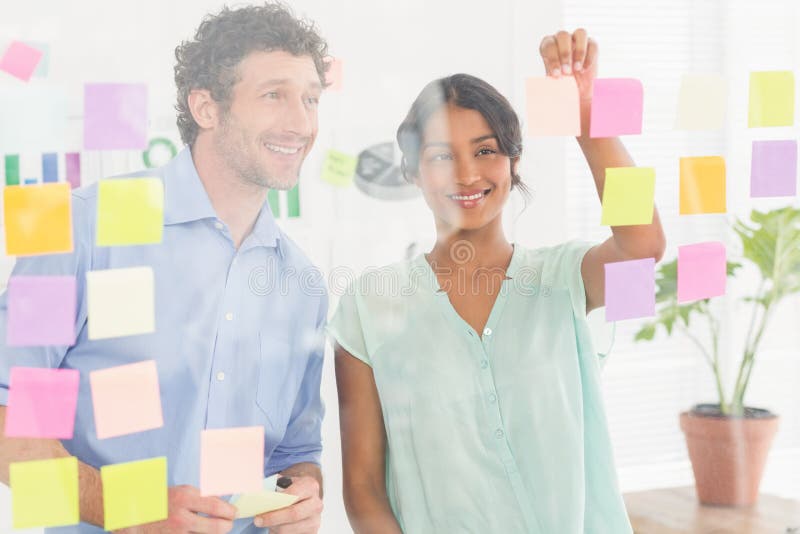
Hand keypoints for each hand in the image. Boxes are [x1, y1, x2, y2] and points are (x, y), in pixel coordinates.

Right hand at [115, 485, 235, 533]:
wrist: (129, 513)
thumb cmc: (159, 500)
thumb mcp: (181, 491)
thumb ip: (201, 497)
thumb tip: (223, 502)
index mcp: (185, 498)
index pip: (218, 506)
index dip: (231, 511)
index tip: (234, 512)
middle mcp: (182, 517)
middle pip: (218, 527)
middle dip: (227, 526)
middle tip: (228, 523)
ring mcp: (175, 533)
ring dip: (213, 533)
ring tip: (214, 528)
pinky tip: (196, 532)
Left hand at [254, 476, 322, 532]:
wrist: (305, 498)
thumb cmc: (291, 490)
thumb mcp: (285, 483)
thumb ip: (274, 486)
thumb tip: (258, 493)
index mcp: (310, 486)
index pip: (293, 495)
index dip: (277, 502)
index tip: (262, 507)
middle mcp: (316, 504)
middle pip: (293, 514)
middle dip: (273, 518)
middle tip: (258, 520)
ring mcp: (315, 520)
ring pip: (290, 529)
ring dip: (274, 527)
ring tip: (267, 523)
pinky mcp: (312, 532)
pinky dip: (279, 533)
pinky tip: (275, 527)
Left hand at [539, 29, 598, 100]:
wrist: (577, 90)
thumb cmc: (561, 84)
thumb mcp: (553, 83)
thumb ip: (550, 79)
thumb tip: (550, 80)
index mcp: (549, 46)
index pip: (548, 45)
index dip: (552, 58)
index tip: (557, 75)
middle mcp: (562, 40)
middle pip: (563, 35)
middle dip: (565, 53)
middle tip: (567, 72)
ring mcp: (578, 40)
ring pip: (580, 33)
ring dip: (579, 51)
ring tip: (577, 69)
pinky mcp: (591, 44)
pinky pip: (592, 44)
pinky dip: (589, 57)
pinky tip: (584, 69)